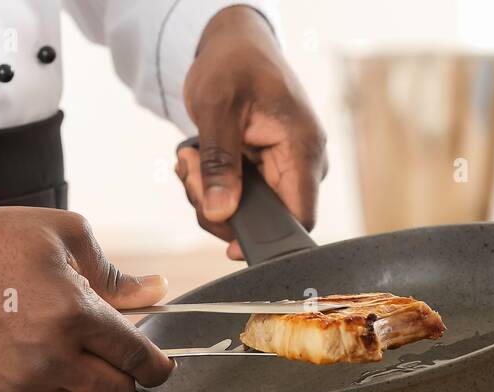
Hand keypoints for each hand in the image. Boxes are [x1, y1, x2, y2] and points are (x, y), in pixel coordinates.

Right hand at [0, 202, 173, 391]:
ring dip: (85, 384)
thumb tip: (157, 290)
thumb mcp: (63, 235)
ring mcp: (21, 383)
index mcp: (73, 314)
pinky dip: (50, 391)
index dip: (156, 366)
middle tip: (111, 355)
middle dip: (123, 376)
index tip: (160, 367)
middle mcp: (49, 357)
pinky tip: (35, 358)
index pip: (137, 358)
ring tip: (65, 349)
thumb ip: (115, 273)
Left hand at [178, 5, 327, 259]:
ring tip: (190, 159)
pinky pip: (238, 198)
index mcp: (303, 148)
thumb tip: (221, 211)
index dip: (267, 239)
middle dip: (219, 207)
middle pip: (265, 220)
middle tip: (190, 173)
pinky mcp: (266, 172)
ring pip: (246, 213)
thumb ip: (219, 163)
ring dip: (208, 195)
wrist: (235, 47)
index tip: (228, 241)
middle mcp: (302, 164)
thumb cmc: (233, 65)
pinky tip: (197, 162)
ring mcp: (285, 170)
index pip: (300, 218)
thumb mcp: (217, 109)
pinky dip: (211, 188)